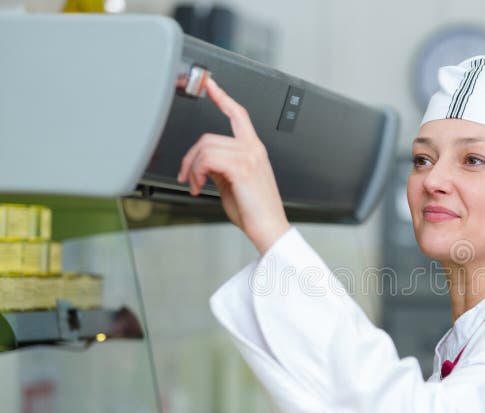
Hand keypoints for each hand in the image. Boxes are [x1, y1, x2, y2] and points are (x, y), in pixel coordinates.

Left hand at [177, 77, 289, 254]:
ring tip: (196, 186)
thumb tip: (202, 162)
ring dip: (192, 169)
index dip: (223, 97)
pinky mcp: (241, 168)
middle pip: (208, 137)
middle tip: (187, 178)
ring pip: (205, 149)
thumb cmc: (254, 211)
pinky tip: (199, 187)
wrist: (268, 229)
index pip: (238, 114)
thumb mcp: (232, 183)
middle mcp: (252, 148)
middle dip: (190, 157)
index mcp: (253, 149)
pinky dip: (196, 173)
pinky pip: (207, 160)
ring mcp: (248, 156)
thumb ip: (219, 166)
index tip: (210, 85)